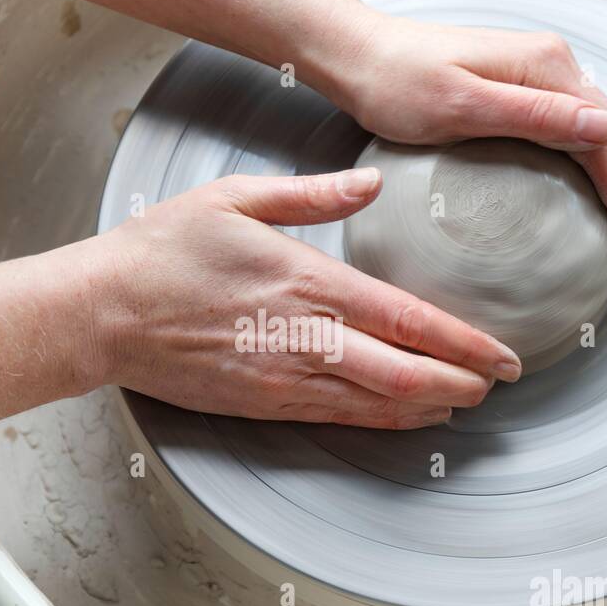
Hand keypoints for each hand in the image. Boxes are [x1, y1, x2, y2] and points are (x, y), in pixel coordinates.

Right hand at [85, 169, 521, 428]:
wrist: (102, 314)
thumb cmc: (163, 250)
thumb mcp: (235, 198)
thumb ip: (313, 194)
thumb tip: (371, 183)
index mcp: (306, 281)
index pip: (406, 320)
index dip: (464, 343)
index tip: (503, 353)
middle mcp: (305, 339)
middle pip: (406, 375)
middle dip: (461, 383)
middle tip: (498, 384)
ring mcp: (284, 379)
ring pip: (378, 407)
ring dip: (430, 408)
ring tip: (466, 402)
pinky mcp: (263, 404)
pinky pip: (339, 419)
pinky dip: (384, 422)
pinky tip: (408, 417)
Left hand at [324, 11, 606, 270]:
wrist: (360, 56)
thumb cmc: (397, 83)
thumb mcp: (462, 106)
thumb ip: (535, 116)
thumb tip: (606, 132)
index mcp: (549, 68)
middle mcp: (555, 67)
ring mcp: (540, 76)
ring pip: (601, 137)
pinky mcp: (522, 89)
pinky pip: (574, 134)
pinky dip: (594, 170)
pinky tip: (592, 199)